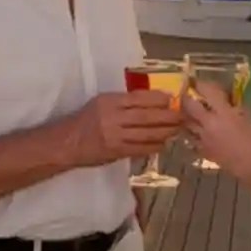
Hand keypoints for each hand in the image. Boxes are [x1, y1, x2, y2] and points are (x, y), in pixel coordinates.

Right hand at [67, 90, 181, 166]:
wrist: (68, 142)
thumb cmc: (86, 119)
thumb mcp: (102, 102)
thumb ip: (124, 102)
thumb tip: (151, 101)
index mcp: (110, 101)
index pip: (139, 98)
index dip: (158, 99)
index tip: (172, 99)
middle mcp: (113, 118)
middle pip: (146, 116)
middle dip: (167, 116)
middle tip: (182, 116)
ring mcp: (115, 136)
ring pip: (146, 133)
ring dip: (165, 132)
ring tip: (177, 129)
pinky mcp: (116, 152)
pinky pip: (140, 148)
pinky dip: (154, 146)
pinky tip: (163, 143)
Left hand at [182, 81, 250, 191]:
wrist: (249, 163)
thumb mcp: (245, 116)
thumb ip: (232, 106)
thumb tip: (224, 98)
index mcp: (223, 112)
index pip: (207, 92)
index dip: (200, 84)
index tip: (196, 81)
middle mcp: (209, 122)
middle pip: (189, 105)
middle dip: (185, 98)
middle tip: (185, 95)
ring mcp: (202, 136)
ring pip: (185, 122)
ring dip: (185, 116)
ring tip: (186, 113)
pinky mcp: (200, 148)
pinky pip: (190, 138)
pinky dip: (190, 133)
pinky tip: (192, 131)